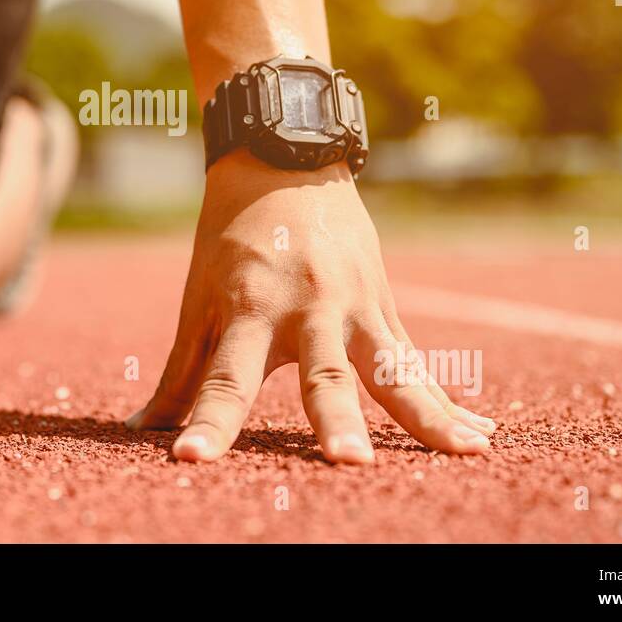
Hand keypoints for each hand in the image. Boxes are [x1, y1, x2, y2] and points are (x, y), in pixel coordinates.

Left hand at [127, 152, 496, 462]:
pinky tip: (480, 441)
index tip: (190, 459)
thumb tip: (141, 432)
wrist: (286, 160)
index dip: (209, 421)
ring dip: (428, 415)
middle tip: (348, 461)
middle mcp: (306, 310)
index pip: (224, 378)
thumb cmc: (231, 238)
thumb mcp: (199, 300)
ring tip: (465, 453)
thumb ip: (181, 373)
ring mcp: (354, 308)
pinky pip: (419, 364)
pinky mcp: (384, 309)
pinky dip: (448, 403)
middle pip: (324, 373)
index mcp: (249, 309)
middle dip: (336, 418)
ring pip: (394, 369)